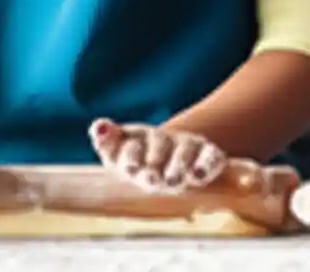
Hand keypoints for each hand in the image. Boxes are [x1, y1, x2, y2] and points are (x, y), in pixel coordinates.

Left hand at [88, 119, 225, 191]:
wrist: (176, 158)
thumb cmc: (140, 162)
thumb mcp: (119, 156)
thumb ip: (107, 142)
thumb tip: (98, 126)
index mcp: (138, 139)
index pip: (131, 145)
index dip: (130, 156)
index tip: (129, 170)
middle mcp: (164, 140)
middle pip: (159, 144)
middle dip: (155, 161)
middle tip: (150, 179)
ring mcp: (187, 146)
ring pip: (185, 149)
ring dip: (179, 164)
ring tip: (172, 182)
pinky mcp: (209, 154)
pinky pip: (212, 156)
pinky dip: (206, 166)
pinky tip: (198, 176)